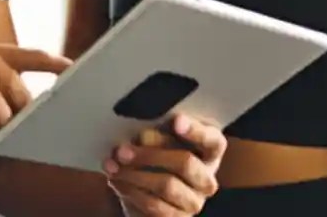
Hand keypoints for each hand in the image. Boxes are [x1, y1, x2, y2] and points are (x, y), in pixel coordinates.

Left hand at [105, 114, 227, 216]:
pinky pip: (153, 205)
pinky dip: (130, 190)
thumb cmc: (155, 156)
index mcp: (209, 152)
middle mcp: (207, 179)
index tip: (176, 120)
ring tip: (113, 165)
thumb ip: (155, 135)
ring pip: (166, 186)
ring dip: (134, 174)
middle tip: (123, 150)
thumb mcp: (157, 140)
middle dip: (150, 154)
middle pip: (186, 163)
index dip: (196, 131)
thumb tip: (144, 136)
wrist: (145, 192)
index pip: (213, 141)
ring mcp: (194, 202)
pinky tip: (116, 180)